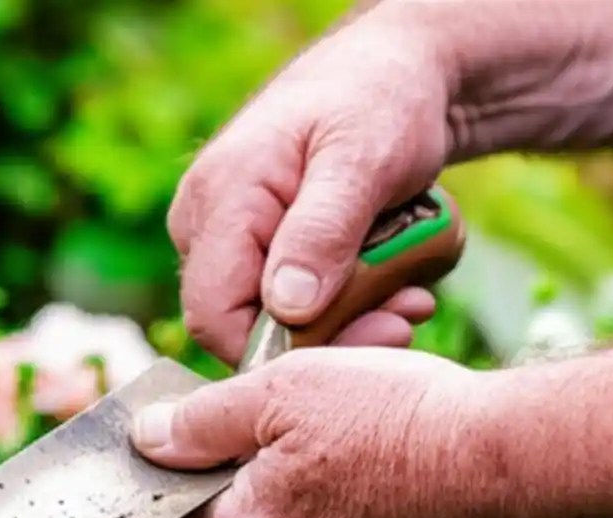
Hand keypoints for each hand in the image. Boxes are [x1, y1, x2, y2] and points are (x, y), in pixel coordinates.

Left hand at [129, 347, 536, 517]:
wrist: (508, 465)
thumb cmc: (393, 421)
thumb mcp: (278, 392)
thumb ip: (199, 422)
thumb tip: (147, 438)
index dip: (166, 470)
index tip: (180, 432)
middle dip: (229, 478)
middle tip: (259, 423)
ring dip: (280, 499)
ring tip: (317, 443)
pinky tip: (357, 477)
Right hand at [167, 4, 453, 365]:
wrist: (391, 74)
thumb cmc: (378, 101)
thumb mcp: (364, 159)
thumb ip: (322, 231)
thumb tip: (287, 307)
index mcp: (219, 198)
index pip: (214, 316)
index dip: (282, 349)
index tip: (370, 333)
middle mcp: (204, 222)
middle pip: (243, 326)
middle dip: (329, 336)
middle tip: (406, 315)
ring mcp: (225, 237)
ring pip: (271, 320)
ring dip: (345, 323)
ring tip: (408, 296)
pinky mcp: (253, 247)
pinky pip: (287, 301)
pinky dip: (342, 305)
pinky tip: (390, 286)